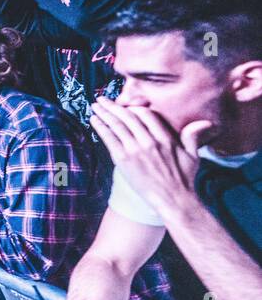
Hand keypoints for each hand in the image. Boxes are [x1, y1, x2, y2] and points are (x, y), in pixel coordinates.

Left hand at [89, 98, 213, 215]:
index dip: (134, 108)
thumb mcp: (193, 155)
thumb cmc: (185, 180)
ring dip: (104, 113)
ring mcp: (136, 150)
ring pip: (117, 125)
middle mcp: (150, 141)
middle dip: (113, 106)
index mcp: (166, 138)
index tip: (125, 104)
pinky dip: (100, 127)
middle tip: (102, 99)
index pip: (146, 115)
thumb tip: (204, 122)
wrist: (174, 200)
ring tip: (95, 105)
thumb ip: (192, 137)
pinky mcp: (124, 160)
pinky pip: (109, 138)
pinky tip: (94, 120)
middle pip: (128, 117)